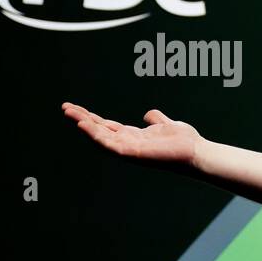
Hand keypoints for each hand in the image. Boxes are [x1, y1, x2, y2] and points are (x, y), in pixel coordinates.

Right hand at [61, 102, 203, 168]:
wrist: (197, 152)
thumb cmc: (185, 141)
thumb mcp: (166, 124)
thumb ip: (156, 119)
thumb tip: (148, 114)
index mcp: (134, 136)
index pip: (107, 126)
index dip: (92, 118)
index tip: (75, 108)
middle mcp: (128, 143)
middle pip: (100, 130)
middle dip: (82, 119)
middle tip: (65, 107)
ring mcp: (129, 149)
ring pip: (101, 136)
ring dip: (85, 125)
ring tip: (70, 113)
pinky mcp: (132, 153)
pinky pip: (109, 144)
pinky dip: (95, 135)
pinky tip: (84, 124)